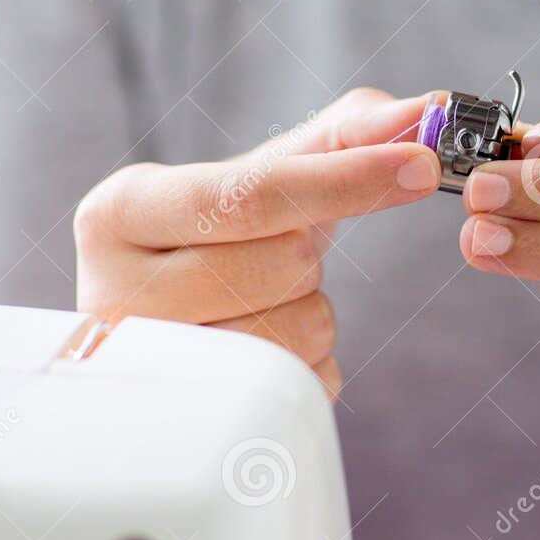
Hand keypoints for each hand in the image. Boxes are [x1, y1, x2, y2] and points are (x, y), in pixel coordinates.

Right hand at [76, 89, 440, 397]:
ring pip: (298, 331)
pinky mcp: (198, 425)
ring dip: (310, 312)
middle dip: (306, 254)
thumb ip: (348, 132)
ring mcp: (151, 373)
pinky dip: (311, 363)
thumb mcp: (268, 173)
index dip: (344, 180)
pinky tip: (268, 347)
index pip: (247, 196)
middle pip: (279, 263)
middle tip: (271, 252)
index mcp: (120, 213)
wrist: (180, 316)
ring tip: (262, 301)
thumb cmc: (226, 236)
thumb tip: (425, 113)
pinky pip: (305, 386)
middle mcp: (114, 295)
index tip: (420, 167)